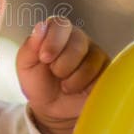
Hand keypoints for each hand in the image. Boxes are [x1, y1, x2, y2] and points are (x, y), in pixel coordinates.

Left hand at [16, 17, 108, 133]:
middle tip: (55, 74)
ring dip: (73, 80)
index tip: (45, 59)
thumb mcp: (26, 66)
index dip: (53, 42)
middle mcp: (79, 38)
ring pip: (90, 62)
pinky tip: (79, 90)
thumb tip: (41, 26)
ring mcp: (96, 54)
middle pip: (77, 43)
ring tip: (65, 85)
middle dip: (62, 65)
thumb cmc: (38, 83)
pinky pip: (102, 76)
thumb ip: (30, 46)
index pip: (61, 24)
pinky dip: (86, 87)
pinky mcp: (107, 70)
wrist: (53, 109)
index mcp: (58, 32)